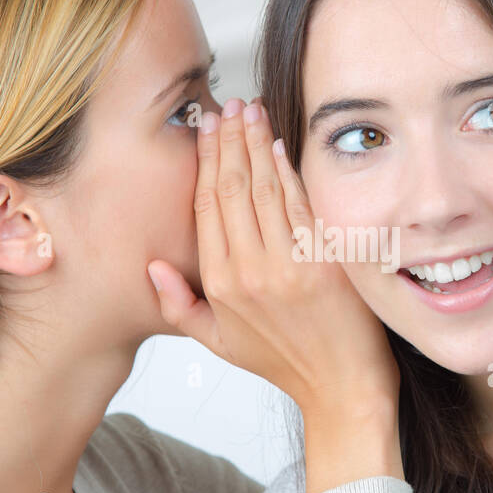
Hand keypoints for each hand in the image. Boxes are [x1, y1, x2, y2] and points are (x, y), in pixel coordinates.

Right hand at [147, 97, 399, 437]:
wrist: (341, 387)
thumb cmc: (285, 362)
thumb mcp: (219, 343)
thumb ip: (179, 305)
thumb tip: (151, 265)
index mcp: (220, 285)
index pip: (206, 207)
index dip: (205, 162)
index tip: (207, 130)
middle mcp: (249, 272)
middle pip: (231, 189)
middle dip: (228, 140)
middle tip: (229, 105)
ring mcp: (288, 265)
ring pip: (263, 189)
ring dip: (255, 144)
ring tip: (251, 111)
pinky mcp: (323, 262)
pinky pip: (299, 205)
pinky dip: (288, 171)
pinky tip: (280, 146)